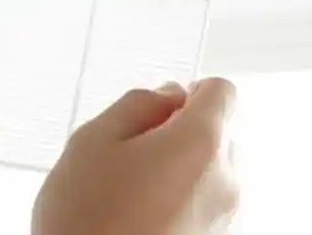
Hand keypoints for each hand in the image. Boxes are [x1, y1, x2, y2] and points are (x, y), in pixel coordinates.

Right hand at [34, 78, 238, 234]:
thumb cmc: (86, 222)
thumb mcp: (93, 142)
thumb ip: (137, 104)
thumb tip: (166, 97)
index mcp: (202, 144)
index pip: (221, 90)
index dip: (187, 93)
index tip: (157, 111)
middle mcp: (226, 180)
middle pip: (216, 134)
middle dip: (179, 136)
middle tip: (129, 158)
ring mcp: (224, 219)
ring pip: (208, 173)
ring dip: (177, 173)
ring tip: (128, 197)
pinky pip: (202, 208)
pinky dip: (177, 205)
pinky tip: (138, 221)